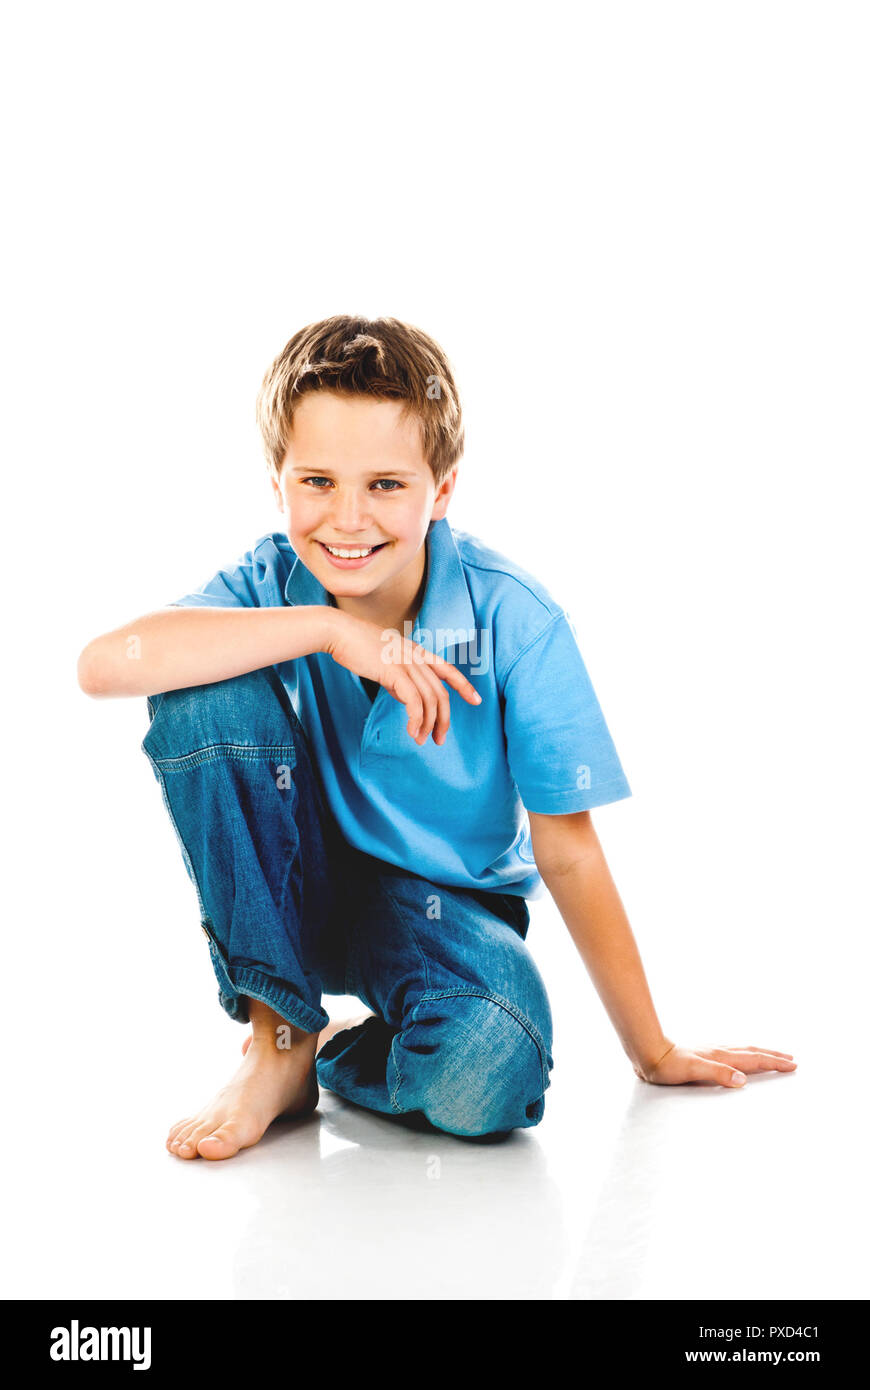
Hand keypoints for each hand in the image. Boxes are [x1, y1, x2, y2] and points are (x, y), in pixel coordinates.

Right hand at [322, 609, 481, 745]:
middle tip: (440, 740)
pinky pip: (413, 701)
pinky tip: (412, 732)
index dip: (464, 685)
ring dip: (428, 724)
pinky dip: (416, 719)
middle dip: (444, 719)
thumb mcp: (384, 662)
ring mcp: (407, 662)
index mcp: (416, 651)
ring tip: (421, 741)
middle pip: (441, 692)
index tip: (476, 700)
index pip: (447, 669)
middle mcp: (416, 656)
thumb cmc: (356, 646)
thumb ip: (399, 680)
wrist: (338, 632)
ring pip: (430, 699)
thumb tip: (407, 700)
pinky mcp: (395, 671)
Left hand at [634, 1042, 797, 1087]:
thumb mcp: (693, 1071)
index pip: (754, 1059)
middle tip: (792, 1059)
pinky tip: (742, 1058)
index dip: (774, 1062)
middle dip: (773, 1056)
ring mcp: (712, 1052)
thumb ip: (718, 1074)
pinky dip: (746, 1054)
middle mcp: (720, 1052)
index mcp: (721, 1057)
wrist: (649, 1053)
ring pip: (744, 1050)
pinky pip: (733, 1052)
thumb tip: (743, 1079)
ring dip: (762, 1053)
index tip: (792, 1065)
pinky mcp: (705, 1055)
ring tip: (773, 1055)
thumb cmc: (668, 1066)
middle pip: (753, 1052)